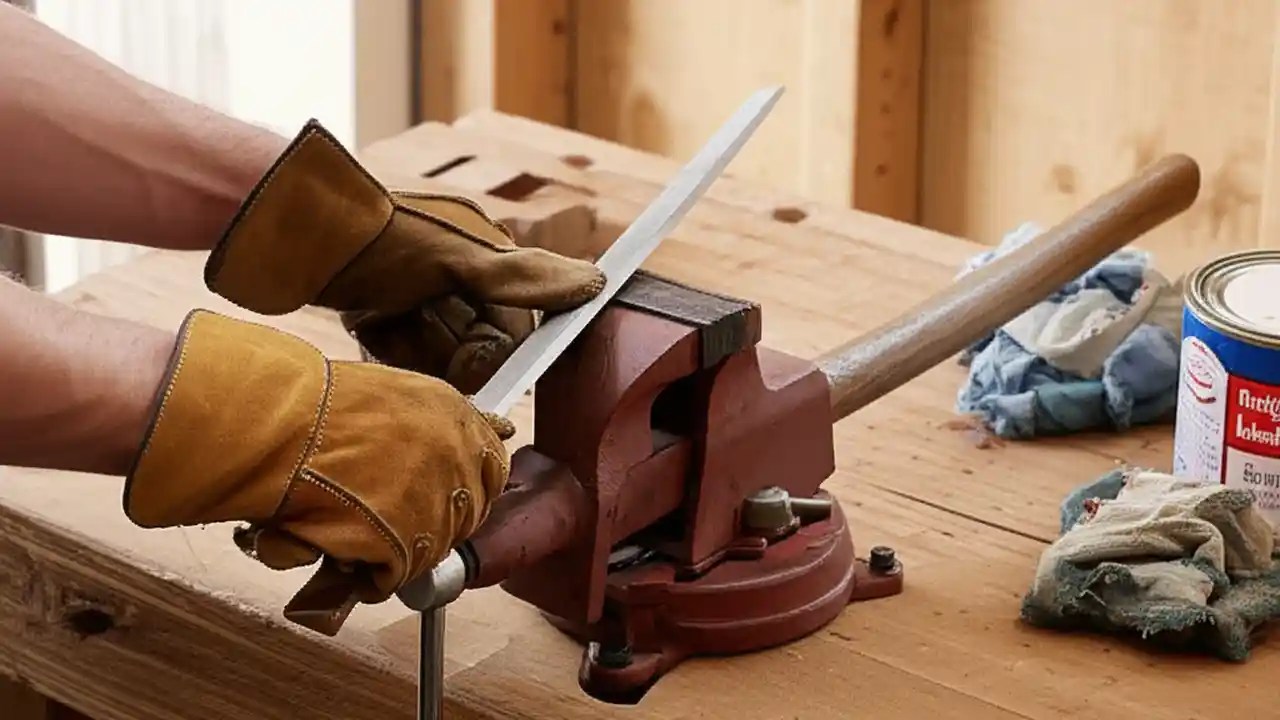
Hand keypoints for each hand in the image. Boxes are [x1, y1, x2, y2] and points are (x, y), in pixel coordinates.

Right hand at [123, 310, 512, 634]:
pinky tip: (338, 544)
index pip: (494, 469)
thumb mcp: (403, 394)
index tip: (435, 487)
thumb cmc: (320, 406)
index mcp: (460, 421)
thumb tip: (505, 430)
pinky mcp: (403, 546)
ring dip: (392, 544)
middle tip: (380, 506)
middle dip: (427, 517)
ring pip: (428, 549)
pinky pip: (392, 576)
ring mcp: (434, 506)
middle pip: (463, 515)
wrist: (278, 426)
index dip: (462, 484)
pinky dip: (365, 571)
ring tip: (348, 518)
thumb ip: (449, 421)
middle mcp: (458, 463)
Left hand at [203, 119, 604, 392]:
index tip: (469, 365)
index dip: (493, 351)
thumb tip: (595, 282)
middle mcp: (454, 275)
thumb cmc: (376, 235)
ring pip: (437, 355)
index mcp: (482, 254)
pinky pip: (400, 354)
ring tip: (382, 317)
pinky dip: (384, 348)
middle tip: (414, 327)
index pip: (513, 325)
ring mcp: (415, 295)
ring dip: (412, 350)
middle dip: (446, 350)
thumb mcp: (453, 256)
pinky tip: (365, 324)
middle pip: (475, 347)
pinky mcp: (378, 312)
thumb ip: (522, 276)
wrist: (284, 230)